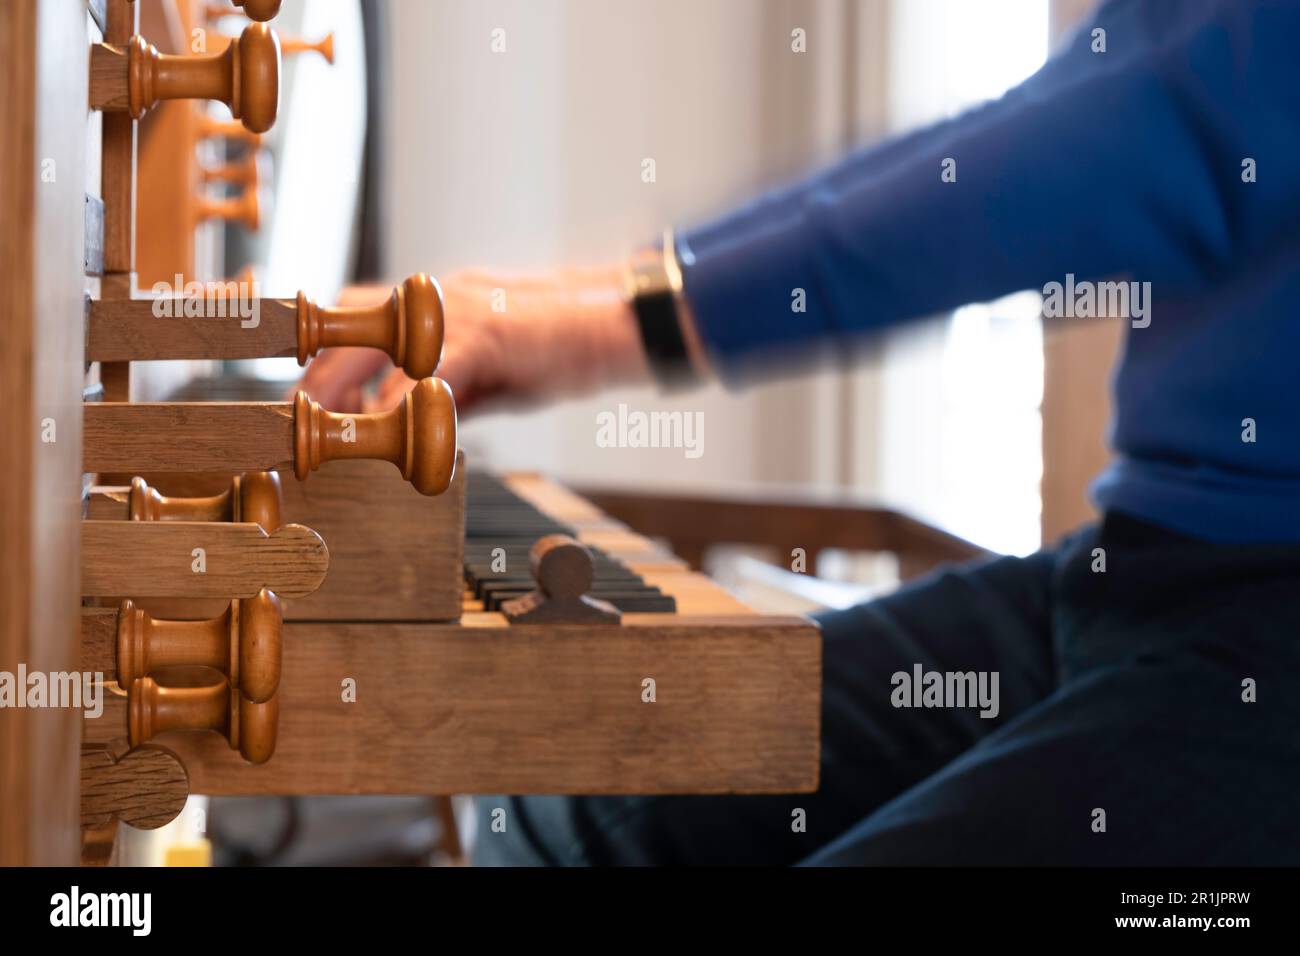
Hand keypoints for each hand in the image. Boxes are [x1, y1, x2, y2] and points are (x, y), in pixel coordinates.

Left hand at [300, 266, 651, 413]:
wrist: (619, 321)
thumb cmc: (566, 348)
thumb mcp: (499, 370)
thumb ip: (455, 390)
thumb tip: (418, 423)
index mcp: (443, 304)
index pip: (365, 317)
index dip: (330, 357)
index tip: (312, 397)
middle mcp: (441, 299)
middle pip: (352, 319)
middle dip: (319, 370)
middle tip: (301, 416)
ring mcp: (461, 313)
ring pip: (378, 341)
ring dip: (345, 385)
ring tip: (332, 429)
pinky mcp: (485, 337)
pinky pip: (428, 376)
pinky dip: (405, 409)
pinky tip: (394, 439)